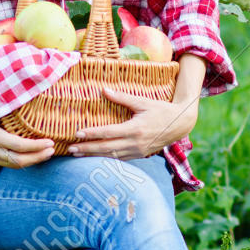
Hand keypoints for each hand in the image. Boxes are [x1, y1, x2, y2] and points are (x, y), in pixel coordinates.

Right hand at [0, 83, 55, 167]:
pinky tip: (28, 154)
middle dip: (37, 158)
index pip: (19, 146)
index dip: (36, 147)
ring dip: (30, 161)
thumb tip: (24, 96)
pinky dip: (18, 160)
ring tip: (44, 154)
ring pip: (12, 165)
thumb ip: (4, 102)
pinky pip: (4, 163)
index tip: (50, 142)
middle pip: (18, 161)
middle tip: (52, 151)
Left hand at [68, 83, 196, 158]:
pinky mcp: (139, 155)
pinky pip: (119, 159)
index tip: (77, 134)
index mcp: (134, 129)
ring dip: (93, 156)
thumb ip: (122, 98)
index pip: (108, 133)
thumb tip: (104, 91)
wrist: (179, 124)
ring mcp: (137, 151)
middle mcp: (135, 143)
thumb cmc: (161, 110)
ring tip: (77, 155)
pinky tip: (94, 157)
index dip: (92, 134)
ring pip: (111, 156)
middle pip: (106, 148)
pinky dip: (106, 159)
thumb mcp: (142, 102)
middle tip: (70, 149)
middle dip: (87, 149)